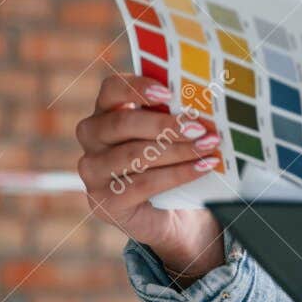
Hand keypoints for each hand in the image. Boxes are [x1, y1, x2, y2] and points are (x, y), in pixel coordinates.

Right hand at [74, 73, 224, 284]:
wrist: (172, 213)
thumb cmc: (171, 161)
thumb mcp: (171, 133)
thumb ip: (175, 114)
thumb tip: (203, 103)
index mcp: (106, 111)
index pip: (111, 89)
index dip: (137, 88)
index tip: (168, 93)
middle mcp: (92, 138)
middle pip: (122, 123)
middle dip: (165, 125)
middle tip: (199, 128)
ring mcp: (92, 171)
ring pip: (134, 155)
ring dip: (178, 150)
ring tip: (208, 146)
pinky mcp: (103, 201)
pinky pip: (143, 184)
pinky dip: (178, 174)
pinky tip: (202, 167)